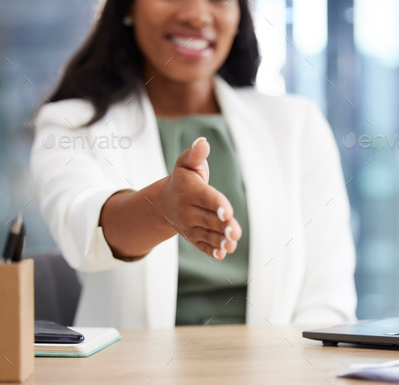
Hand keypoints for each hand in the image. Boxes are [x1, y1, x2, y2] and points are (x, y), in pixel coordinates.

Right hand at [159, 137, 241, 259]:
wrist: (163, 203)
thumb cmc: (183, 180)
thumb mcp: (186, 163)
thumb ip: (195, 154)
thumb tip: (203, 143)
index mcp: (191, 192)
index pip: (206, 199)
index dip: (217, 205)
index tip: (227, 212)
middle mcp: (189, 211)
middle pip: (209, 219)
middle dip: (223, 226)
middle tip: (235, 232)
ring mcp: (190, 226)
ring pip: (208, 234)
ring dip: (220, 241)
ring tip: (232, 244)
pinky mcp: (193, 237)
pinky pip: (202, 245)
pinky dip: (211, 250)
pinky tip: (221, 254)